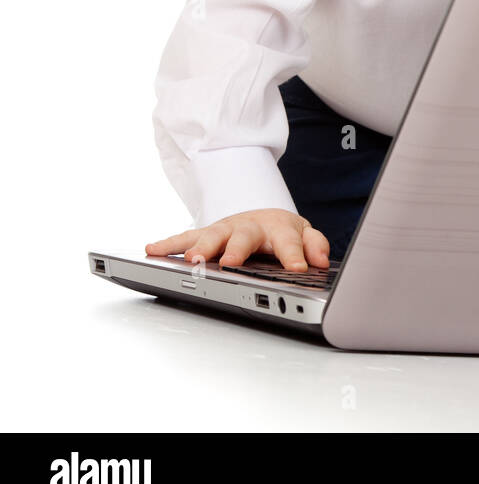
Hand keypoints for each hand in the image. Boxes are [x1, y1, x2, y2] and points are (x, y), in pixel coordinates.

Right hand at [146, 208, 329, 271]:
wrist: (262, 215)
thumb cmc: (282, 231)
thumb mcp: (304, 235)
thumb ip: (314, 245)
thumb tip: (322, 261)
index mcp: (278, 227)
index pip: (288, 240)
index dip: (294, 254)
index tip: (297, 268)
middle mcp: (248, 226)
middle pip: (243, 235)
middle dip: (237, 249)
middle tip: (231, 261)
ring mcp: (224, 230)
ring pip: (211, 236)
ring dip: (201, 248)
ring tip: (192, 260)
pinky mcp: (205, 234)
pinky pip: (184, 238)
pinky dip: (168, 244)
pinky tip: (151, 250)